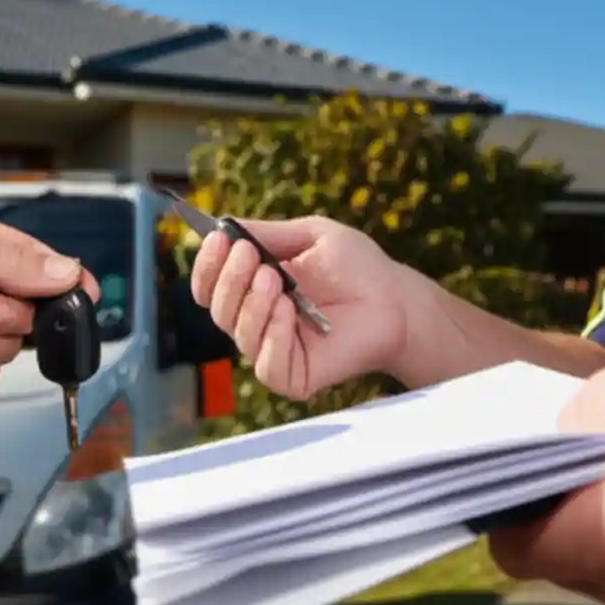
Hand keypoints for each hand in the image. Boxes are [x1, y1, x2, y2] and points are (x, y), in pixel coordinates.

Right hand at [189, 216, 409, 399]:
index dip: (208, 264)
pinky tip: (287, 312)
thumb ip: (267, 234)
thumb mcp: (310, 237)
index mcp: (255, 289)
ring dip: (252, 303)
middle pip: (218, 309)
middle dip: (229, 279)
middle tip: (252, 257)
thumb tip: (222, 228)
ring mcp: (274, 350)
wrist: (396, 300)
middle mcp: (258, 321)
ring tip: (277, 279)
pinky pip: (266, 366)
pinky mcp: (293, 376)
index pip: (211, 286)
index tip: (219, 238)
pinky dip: (272, 337)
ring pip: (239, 334)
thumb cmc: (358, 267)